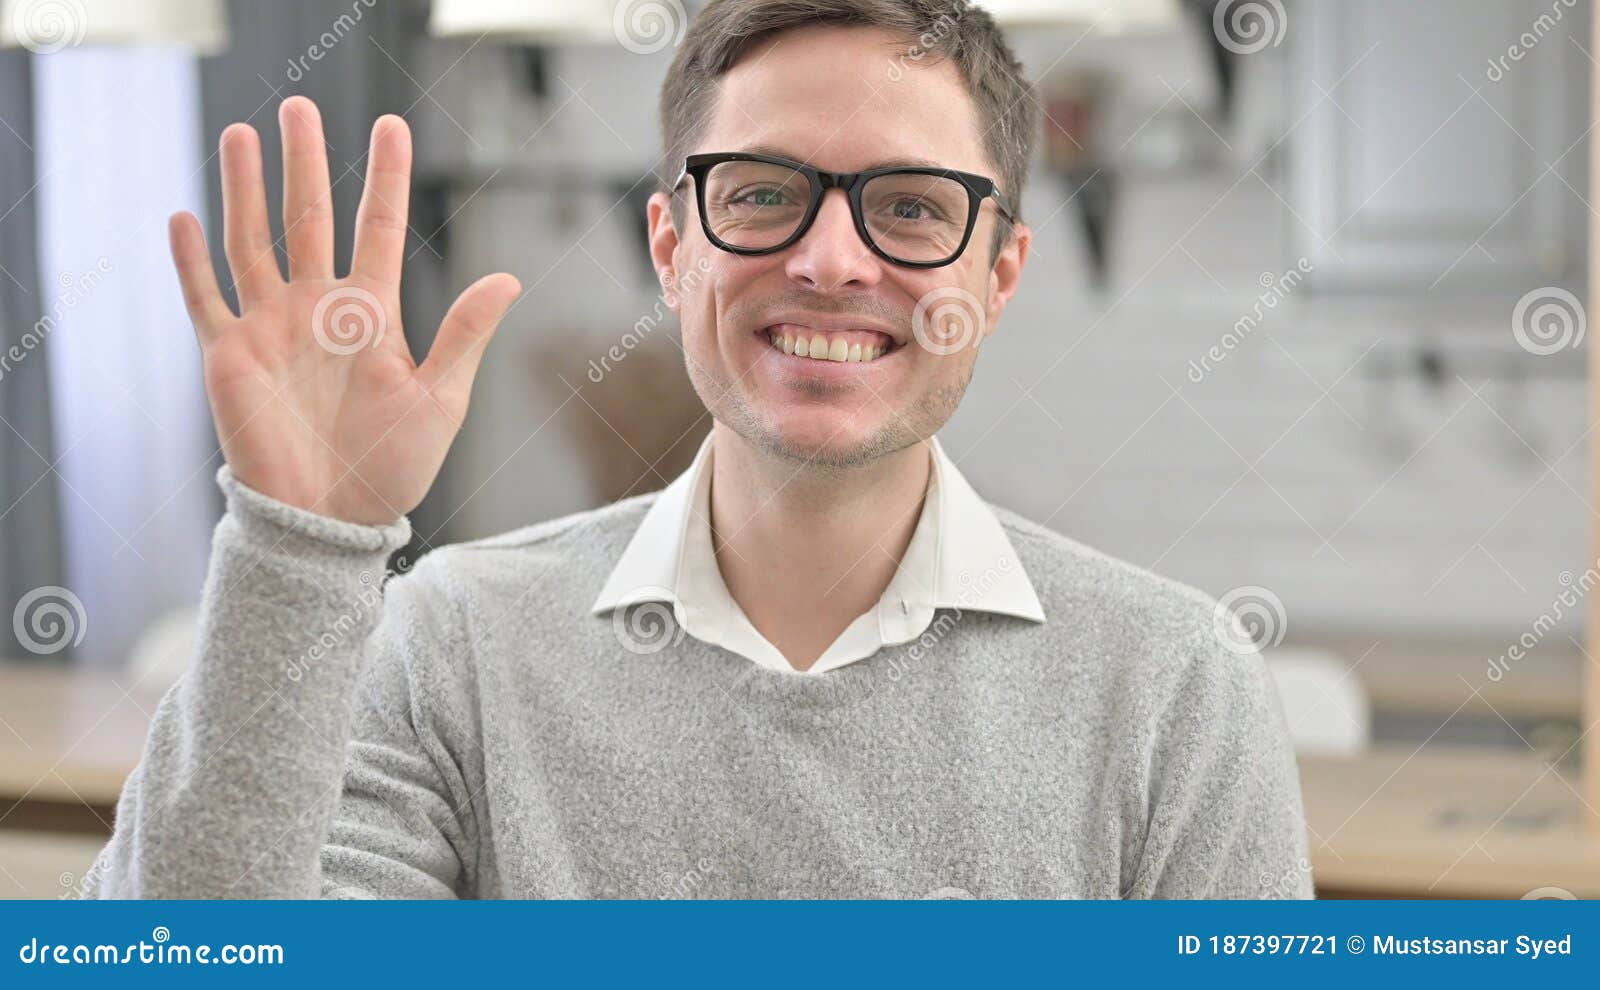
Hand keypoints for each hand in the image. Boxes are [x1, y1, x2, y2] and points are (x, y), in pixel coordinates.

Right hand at [169, 96, 519, 524]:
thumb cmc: (391, 468)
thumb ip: (465, 335)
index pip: (375, 228)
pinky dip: (191, 260)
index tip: (390, 125)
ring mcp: (270, 329)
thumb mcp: (441, 399)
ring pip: (252, 241)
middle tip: (298, 108)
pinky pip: (205, 298)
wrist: (332, 520)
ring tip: (243, 134)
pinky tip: (184, 217)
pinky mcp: (229, 357)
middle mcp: (317, 310)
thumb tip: (509, 278)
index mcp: (370, 315)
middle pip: (307, 218)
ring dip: (245, 190)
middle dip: (303, 164)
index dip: (384, 178)